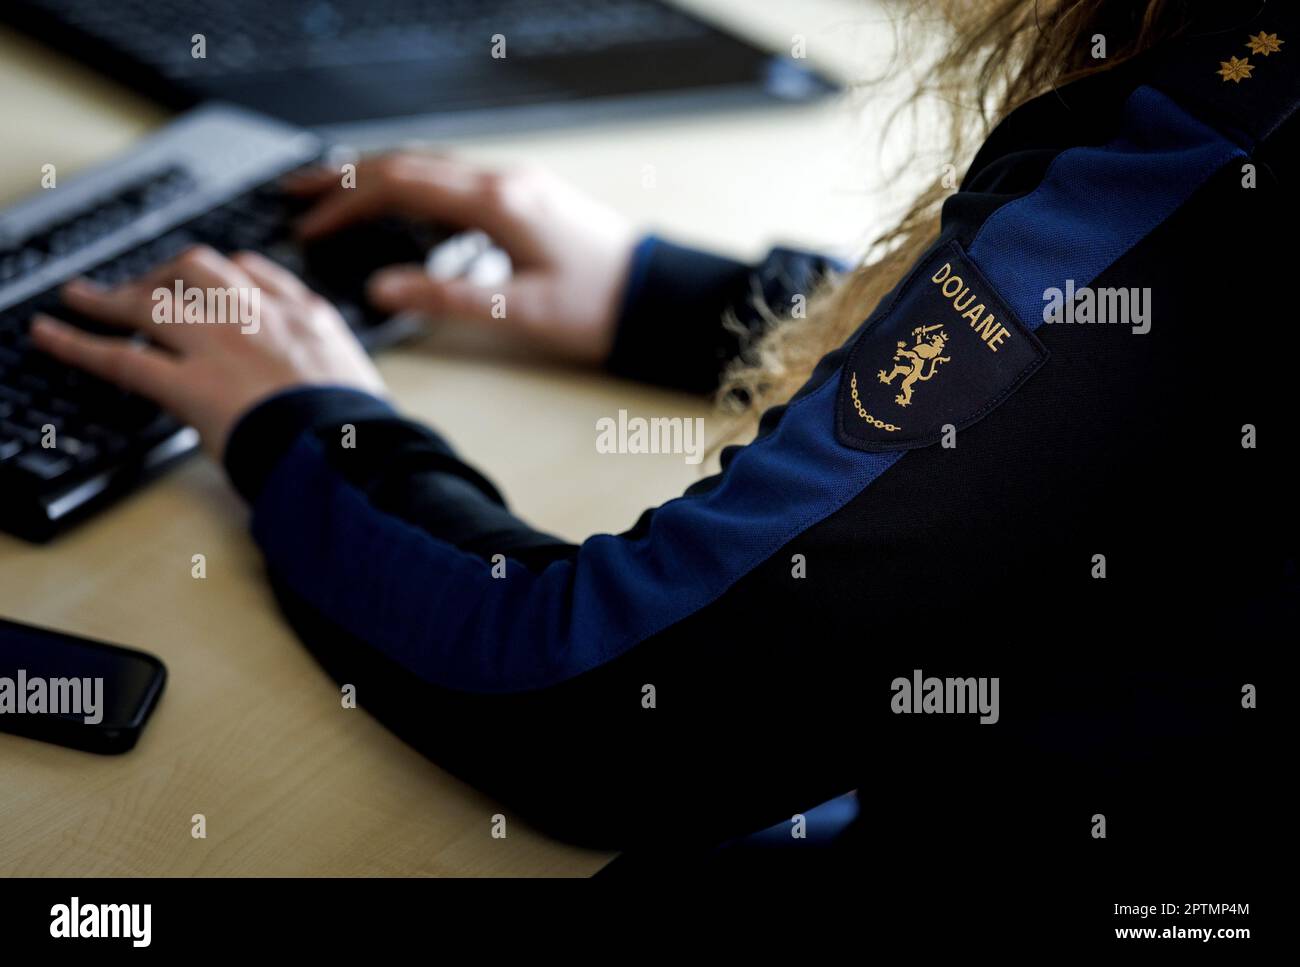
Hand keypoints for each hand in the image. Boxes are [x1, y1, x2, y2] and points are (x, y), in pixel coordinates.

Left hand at [30, 246, 385, 459]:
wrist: (353, 454)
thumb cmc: (364, 435)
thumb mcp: (361, 385)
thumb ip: (335, 369)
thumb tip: (328, 386)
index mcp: (308, 317)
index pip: (254, 273)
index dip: (220, 274)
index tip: (206, 280)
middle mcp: (261, 317)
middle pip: (198, 269)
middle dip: (162, 274)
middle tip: (141, 289)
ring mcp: (221, 345)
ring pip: (153, 301)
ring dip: (110, 298)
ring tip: (80, 299)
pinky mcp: (190, 384)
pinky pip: (121, 357)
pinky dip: (76, 344)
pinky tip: (49, 335)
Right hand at [287, 154, 637, 364]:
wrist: (657, 295)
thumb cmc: (599, 305)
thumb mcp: (518, 312)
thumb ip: (445, 298)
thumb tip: (380, 290)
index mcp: (498, 202)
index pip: (402, 185)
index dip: (347, 201)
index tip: (310, 223)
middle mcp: (504, 180)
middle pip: (408, 163)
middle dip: (348, 176)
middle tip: (297, 191)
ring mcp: (515, 183)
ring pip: (430, 167)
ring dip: (378, 177)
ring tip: (334, 194)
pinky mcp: (524, 196)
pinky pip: (454, 180)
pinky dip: (413, 187)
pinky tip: (398, 208)